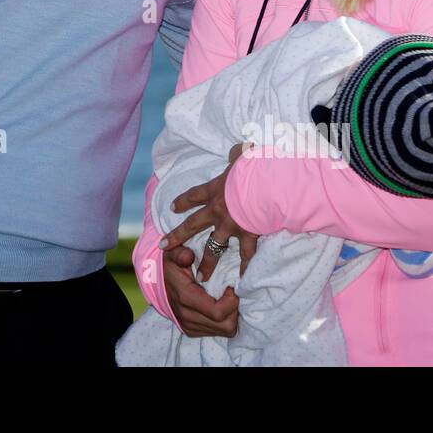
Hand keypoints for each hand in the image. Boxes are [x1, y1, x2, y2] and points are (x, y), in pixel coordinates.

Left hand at [158, 141, 259, 337]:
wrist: (267, 185)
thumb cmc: (254, 167)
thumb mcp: (242, 154)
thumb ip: (236, 153)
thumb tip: (236, 150)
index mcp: (216, 189)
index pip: (194, 195)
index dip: (183, 202)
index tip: (172, 208)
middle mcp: (218, 210)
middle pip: (192, 225)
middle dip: (177, 236)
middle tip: (164, 246)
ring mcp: (231, 225)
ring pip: (214, 248)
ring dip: (207, 263)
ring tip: (201, 278)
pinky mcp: (248, 235)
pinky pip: (246, 255)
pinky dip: (246, 268)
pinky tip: (243, 283)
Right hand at [162, 244, 240, 338]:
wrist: (154, 281)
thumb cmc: (170, 265)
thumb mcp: (173, 254)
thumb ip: (181, 254)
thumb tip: (188, 256)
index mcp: (186, 297)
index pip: (218, 312)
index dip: (231, 301)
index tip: (232, 287)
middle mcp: (187, 316)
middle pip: (226, 325)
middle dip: (235, 310)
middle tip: (233, 294)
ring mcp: (189, 326)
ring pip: (224, 331)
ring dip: (231, 316)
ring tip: (228, 299)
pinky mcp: (191, 330)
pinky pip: (217, 332)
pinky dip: (224, 321)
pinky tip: (220, 306)